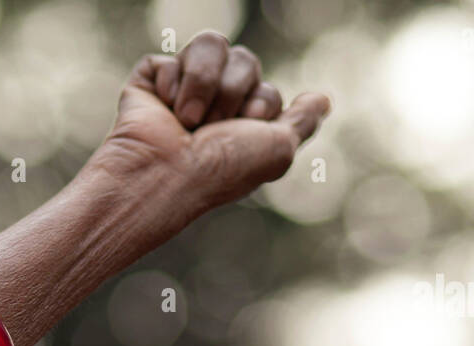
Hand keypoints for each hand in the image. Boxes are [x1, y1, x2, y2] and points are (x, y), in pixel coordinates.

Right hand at [88, 31, 329, 219]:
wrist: (165, 172)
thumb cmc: (220, 170)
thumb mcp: (278, 149)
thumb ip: (302, 121)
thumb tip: (323, 98)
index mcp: (242, 126)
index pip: (267, 90)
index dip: (260, 105)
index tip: (244, 129)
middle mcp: (215, 105)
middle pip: (245, 60)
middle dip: (233, 91)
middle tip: (212, 128)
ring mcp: (182, 90)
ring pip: (212, 45)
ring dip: (204, 83)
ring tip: (186, 120)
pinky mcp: (151, 80)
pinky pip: (171, 55)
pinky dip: (171, 83)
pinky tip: (163, 110)